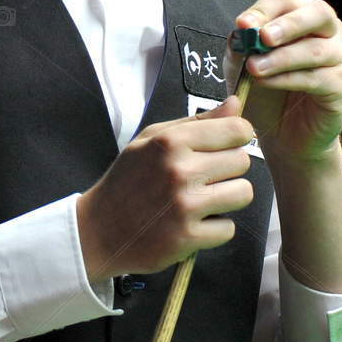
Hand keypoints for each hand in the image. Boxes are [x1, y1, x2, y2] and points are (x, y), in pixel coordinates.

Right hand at [76, 94, 255, 282]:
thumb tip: (235, 103)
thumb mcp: (151, 140)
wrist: (97, 230)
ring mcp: (184, 205)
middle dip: (228, 170)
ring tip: (202, 200)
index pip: (237, 129)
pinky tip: (192, 224)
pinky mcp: (187, 237)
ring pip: (243, 193)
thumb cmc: (127, 181)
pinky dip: (214, 229)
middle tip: (204, 178)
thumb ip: (197, 121)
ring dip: (227, 198)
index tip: (227, 146)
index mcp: (171, 141)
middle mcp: (179, 170)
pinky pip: (228, 228)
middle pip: (243, 161)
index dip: (237, 137)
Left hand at [229, 0, 341, 168]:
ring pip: (317, 49)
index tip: (243, 24)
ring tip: (255, 68)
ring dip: (282, 57)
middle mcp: (327, 33)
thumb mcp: (242, 66)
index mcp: (301, 19)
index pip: (286, 0)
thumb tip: (242, 30)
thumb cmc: (266, 94)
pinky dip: (289, 79)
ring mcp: (338, 59)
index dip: (265, 9)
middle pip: (318, 13)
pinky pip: (318, 78)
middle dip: (288, 24)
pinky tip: (268, 83)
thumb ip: (240, 46)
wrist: (282, 136)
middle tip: (263, 37)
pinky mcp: (341, 87)